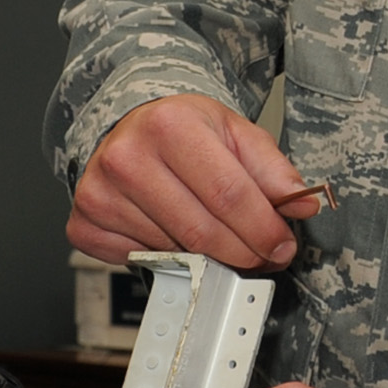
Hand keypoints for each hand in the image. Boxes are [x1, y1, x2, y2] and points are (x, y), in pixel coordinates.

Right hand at [68, 94, 317, 269]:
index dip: (263, 228)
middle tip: (265, 256)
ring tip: (224, 241)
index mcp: (170, 125)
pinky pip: (140, 262)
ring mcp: (100, 194)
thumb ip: (274, 170)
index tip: (282, 245)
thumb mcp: (236, 133)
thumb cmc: (185, 130)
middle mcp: (127, 158)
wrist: (130, 126)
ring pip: (174, 252)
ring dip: (209, 258)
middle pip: (202, 232)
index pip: (229, 194)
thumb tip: (303, 205)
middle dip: (244, 252)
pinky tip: (176, 235)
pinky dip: (168, 259)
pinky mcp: (85, 225)